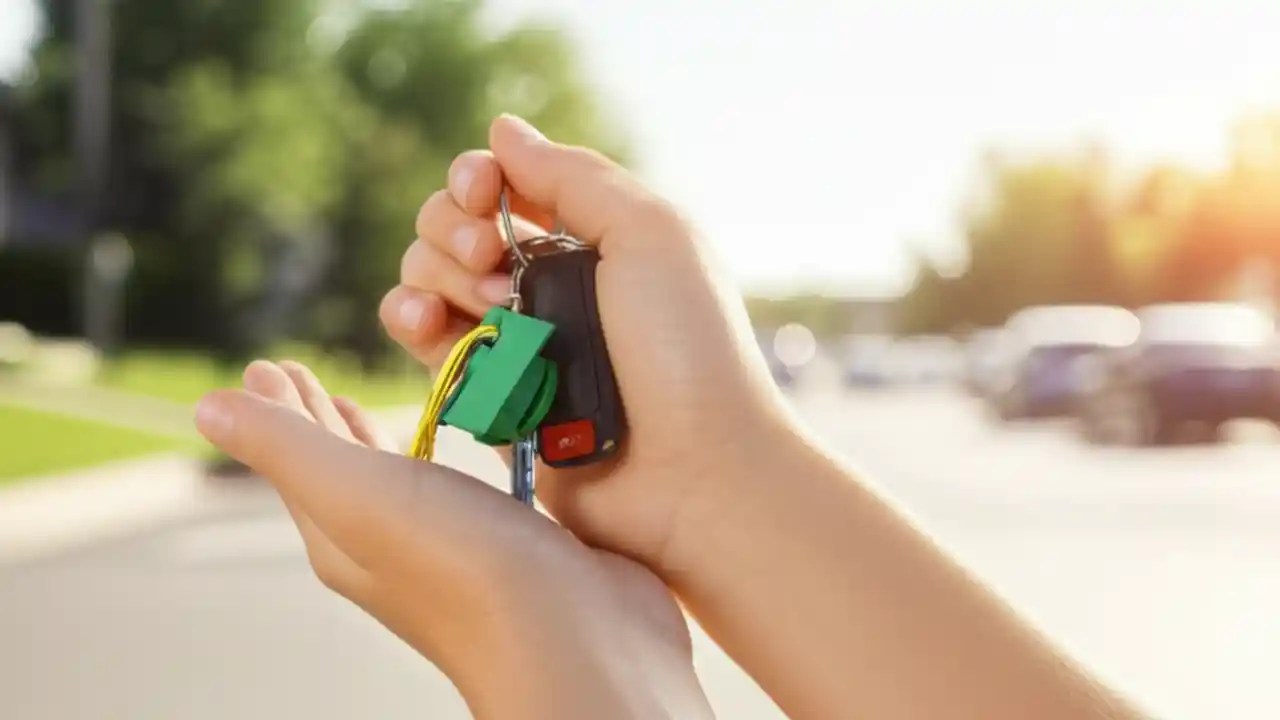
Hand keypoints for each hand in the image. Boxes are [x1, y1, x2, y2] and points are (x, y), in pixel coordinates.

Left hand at [193, 360, 712, 719]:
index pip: (295, 460)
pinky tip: (458, 447)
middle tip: (298, 376)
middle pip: (338, 469)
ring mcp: (451, 547)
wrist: (578, 642)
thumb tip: (209, 408)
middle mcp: (389, 547)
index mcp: (342, 538)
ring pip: (396, 478)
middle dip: (316, 418)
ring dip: (375, 435)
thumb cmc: (468, 572)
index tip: (267, 365)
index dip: (278, 408)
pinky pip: (457, 486)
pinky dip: (443, 451)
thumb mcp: (358, 495)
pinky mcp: (508, 541)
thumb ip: (287, 447)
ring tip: (359, 407)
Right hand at [381, 115, 796, 569]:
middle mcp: (545, 284)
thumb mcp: (651, 236)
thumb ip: (573, 177)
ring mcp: (512, 340)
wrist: (693, 475)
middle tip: (493, 262)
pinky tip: (425, 323)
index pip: (503, 184)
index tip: (485, 196)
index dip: (477, 178)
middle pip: (453, 225)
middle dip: (456, 229)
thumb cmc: (689, 353)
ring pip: (427, 276)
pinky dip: (410, 319)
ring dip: (439, 274)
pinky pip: (420, 340)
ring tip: (489, 306)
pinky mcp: (485, 395)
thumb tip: (501, 130)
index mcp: (589, 238)